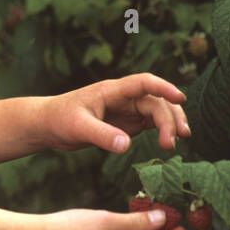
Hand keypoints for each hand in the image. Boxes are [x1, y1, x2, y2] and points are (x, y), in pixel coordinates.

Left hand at [45, 74, 189, 154]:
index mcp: (113, 90)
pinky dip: (163, 130)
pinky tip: (169, 142)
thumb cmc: (60, 119)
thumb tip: (127, 146)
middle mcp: (124, 97)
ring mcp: (128, 109)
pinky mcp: (128, 122)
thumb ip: (102, 136)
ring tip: (177, 142)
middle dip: (169, 119)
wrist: (50, 124)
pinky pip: (152, 122)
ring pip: (158, 111)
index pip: (144, 82)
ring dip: (171, 123)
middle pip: (156, 101)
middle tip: (172, 142)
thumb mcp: (78, 127)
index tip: (180, 98)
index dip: (163, 87)